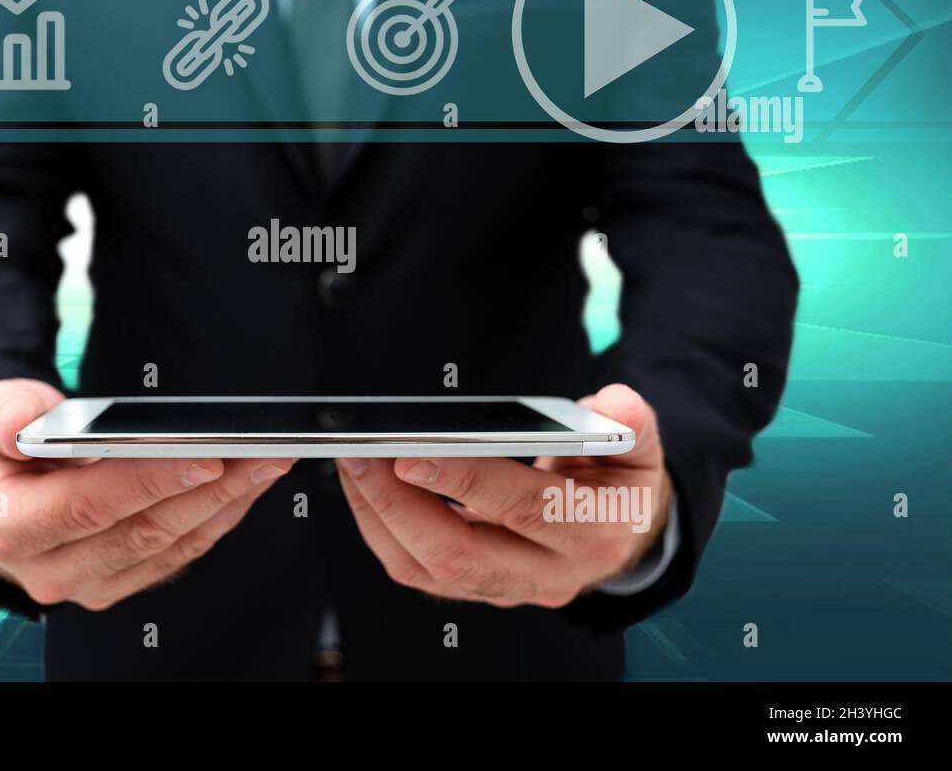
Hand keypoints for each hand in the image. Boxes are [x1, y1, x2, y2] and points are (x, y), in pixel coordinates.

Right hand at [0, 379, 294, 608]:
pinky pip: (180, 553)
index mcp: (11, 527)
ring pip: (170, 546)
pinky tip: (248, 484)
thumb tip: (22, 425)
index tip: (204, 455)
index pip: (88, 505)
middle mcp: (52, 569)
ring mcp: (91, 582)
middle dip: (208, 489)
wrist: (1, 497)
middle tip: (258, 453)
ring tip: (266, 461)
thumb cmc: (3, 452)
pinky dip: (219, 517)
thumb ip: (3, 415)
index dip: (150, 480)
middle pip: (142, 531)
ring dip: (226, 503)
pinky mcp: (123, 581)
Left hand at [336, 384, 670, 607]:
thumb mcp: (639, 448)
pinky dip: (383, 531)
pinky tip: (367, 489)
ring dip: (380, 519)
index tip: (414, 454)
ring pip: (429, 571)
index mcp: (592, 532)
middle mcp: (549, 572)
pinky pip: (419, 571)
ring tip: (354, 466)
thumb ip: (631, 422)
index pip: (522, 509)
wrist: (624, 536)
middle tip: (362, 457)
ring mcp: (510, 587)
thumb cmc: (621, 485)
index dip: (465, 481)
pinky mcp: (480, 588)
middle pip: (460, 556)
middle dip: (398, 506)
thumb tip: (614, 404)